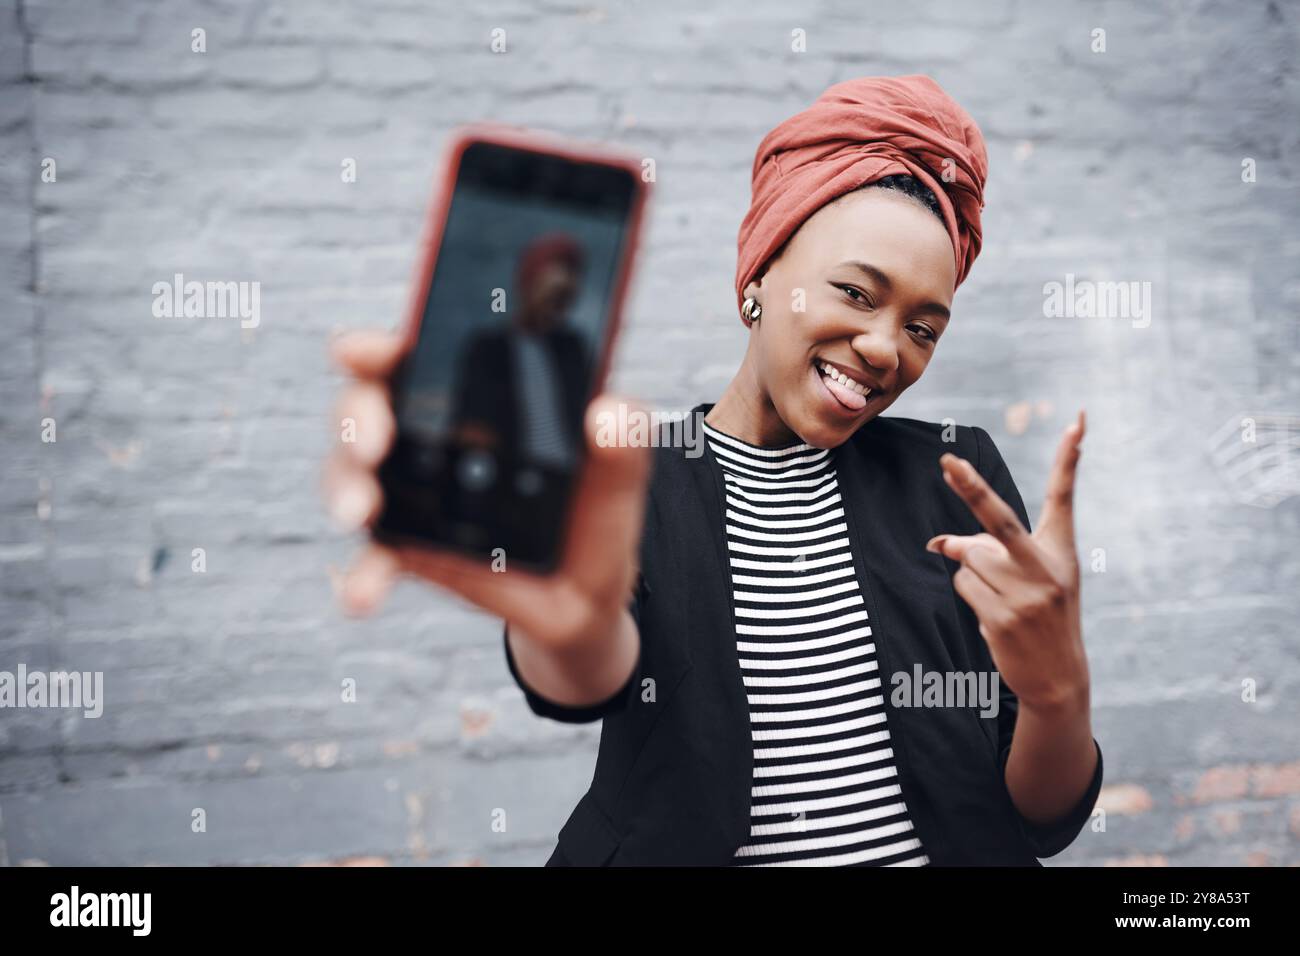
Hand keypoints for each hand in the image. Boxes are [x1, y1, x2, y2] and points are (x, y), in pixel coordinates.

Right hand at [322, 329, 651, 652]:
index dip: (382, 346)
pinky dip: (359, 575)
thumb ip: (623, 446)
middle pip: (369, 407)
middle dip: (356, 417)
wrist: (585, 598)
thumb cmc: (597, 519)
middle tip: (375, 444)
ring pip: (353, 473)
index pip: (424, 358)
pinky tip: (361, 594)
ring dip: (344, 488)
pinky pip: (371, 558)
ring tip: (359, 514)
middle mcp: (435, 438)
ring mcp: (414, 493)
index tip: (357, 349)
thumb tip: (610, 414)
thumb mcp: (618, 483)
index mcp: (482, 402)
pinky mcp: (409, 549)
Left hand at [925, 413, 1088, 712]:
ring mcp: (1026, 595)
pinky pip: (963, 584)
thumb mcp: (1029, 578)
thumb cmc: (1040, 615)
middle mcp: (1047, 568)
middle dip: (971, 488)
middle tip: (946, 461)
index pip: (1064, 496)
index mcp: (1061, 550)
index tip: (1078, 419)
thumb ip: (988, 551)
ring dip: (972, 570)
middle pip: (1000, 520)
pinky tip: (995, 615)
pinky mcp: (1002, 618)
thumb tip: (937, 542)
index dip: (1069, 458)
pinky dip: (969, 592)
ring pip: (969, 558)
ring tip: (1001, 597)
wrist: (1058, 677)